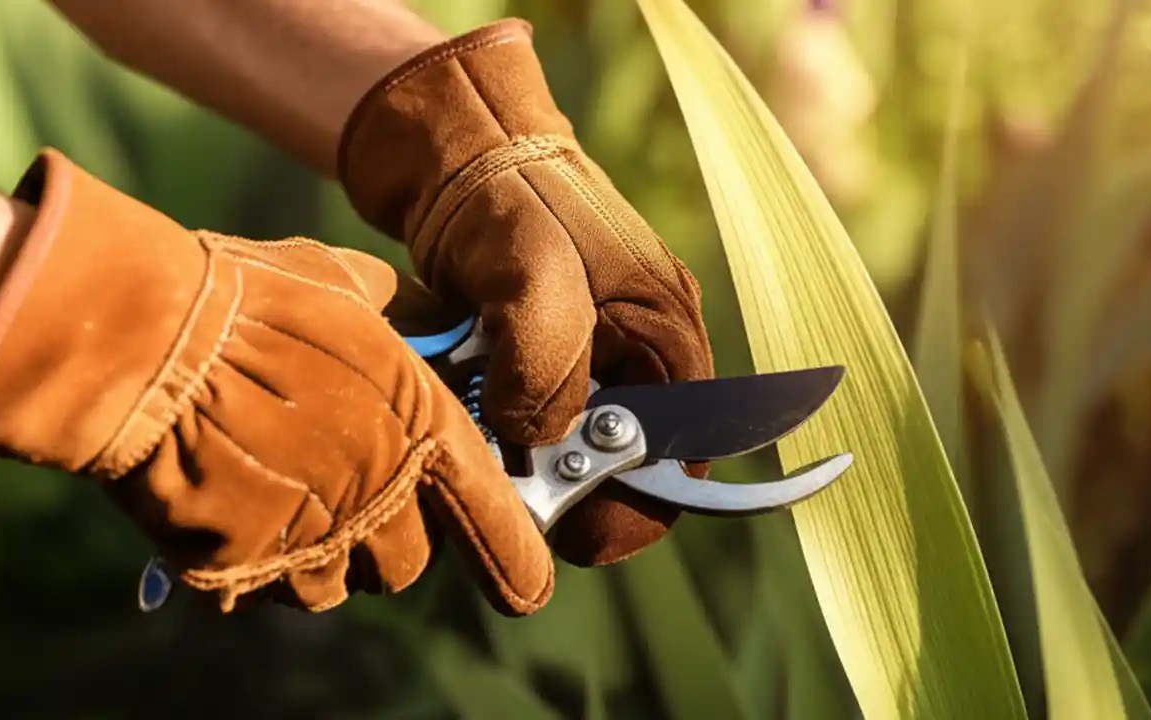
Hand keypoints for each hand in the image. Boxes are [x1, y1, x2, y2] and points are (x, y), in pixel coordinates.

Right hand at [0, 149, 552, 614]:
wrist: (146, 342)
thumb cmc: (252, 302)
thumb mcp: (347, 285)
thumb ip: (404, 313)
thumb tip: (434, 315)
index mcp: (424, 429)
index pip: (494, 521)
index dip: (514, 558)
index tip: (524, 582)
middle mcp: (382, 495)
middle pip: (411, 560)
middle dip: (390, 536)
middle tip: (353, 495)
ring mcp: (315, 537)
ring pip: (341, 585)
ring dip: (327, 557)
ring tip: (287, 501)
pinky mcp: (248, 567)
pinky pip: (275, 590)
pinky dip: (267, 567)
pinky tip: (242, 516)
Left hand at [339, 19, 713, 565]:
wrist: (464, 155)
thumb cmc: (513, 201)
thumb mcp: (536, 275)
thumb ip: (549, 365)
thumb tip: (536, 439)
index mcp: (668, 334)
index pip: (685, 454)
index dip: (640, 503)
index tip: (581, 527)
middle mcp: (643, 351)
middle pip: (625, 457)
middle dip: (572, 476)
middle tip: (513, 474)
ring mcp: (597, 352)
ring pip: (576, 440)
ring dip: (530, 448)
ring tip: (485, 419)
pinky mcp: (553, 350)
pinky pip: (541, 410)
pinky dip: (506, 418)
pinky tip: (475, 395)